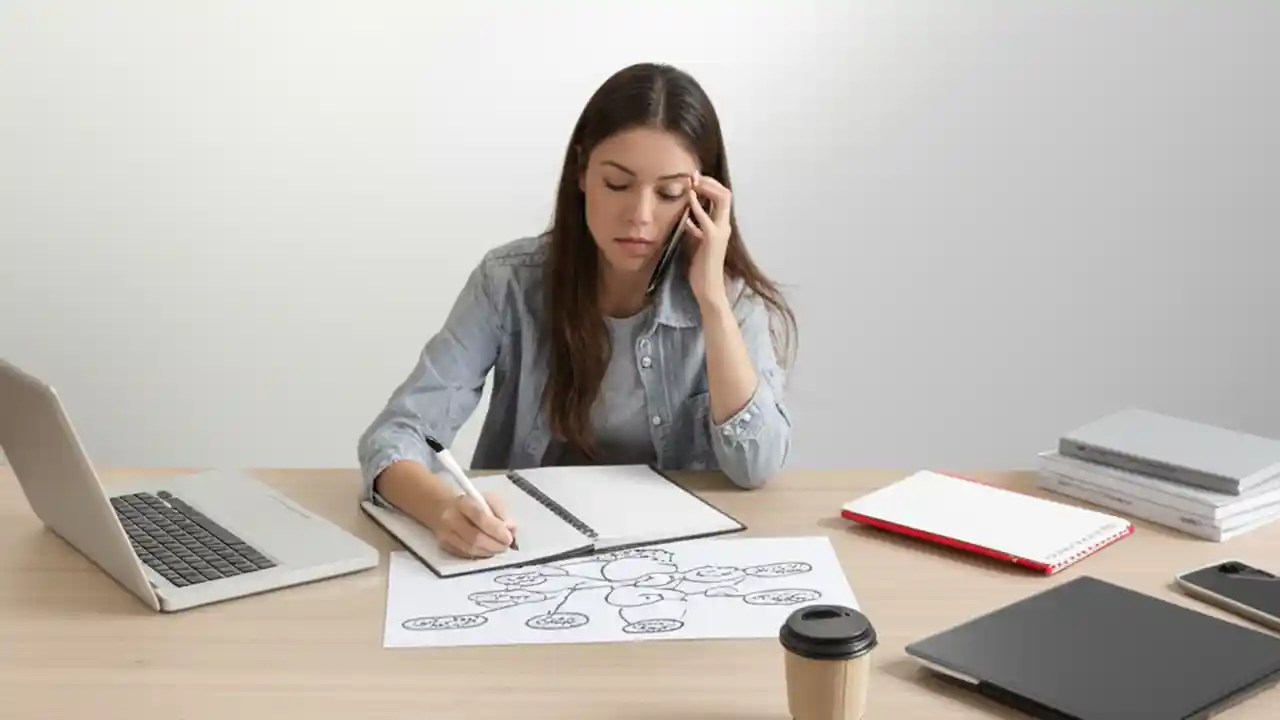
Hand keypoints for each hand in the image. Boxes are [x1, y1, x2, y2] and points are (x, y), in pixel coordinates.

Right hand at [434, 492, 516, 558]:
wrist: (442, 507)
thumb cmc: (471, 503)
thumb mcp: (488, 500)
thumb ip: (501, 513)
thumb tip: (511, 530)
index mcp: (464, 503)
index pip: (481, 517)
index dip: (497, 530)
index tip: (509, 537)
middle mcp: (451, 519)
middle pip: (475, 537)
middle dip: (495, 545)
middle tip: (506, 546)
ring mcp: (446, 534)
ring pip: (470, 549)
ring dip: (489, 552)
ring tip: (499, 549)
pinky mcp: (445, 546)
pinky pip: (466, 555)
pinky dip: (480, 555)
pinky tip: (488, 551)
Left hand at [684, 173, 732, 306]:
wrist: (708, 288)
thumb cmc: (701, 268)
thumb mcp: (696, 242)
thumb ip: (694, 229)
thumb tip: (687, 218)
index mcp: (721, 226)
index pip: (722, 198)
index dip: (710, 185)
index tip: (694, 179)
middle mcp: (724, 226)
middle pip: (725, 193)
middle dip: (709, 181)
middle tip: (693, 176)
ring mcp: (720, 231)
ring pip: (722, 199)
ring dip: (707, 187)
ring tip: (693, 182)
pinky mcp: (712, 239)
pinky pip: (706, 218)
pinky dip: (698, 205)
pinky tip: (689, 197)